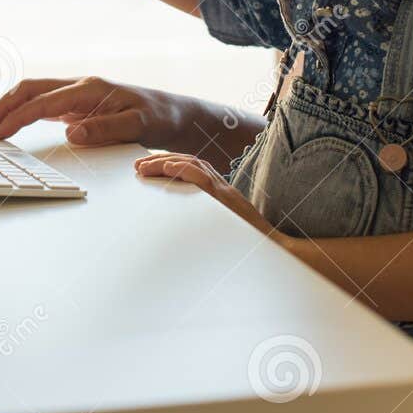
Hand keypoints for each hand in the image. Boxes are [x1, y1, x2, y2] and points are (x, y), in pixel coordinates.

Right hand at [0, 76, 190, 144]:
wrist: (175, 114)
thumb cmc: (159, 117)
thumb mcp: (137, 125)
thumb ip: (105, 128)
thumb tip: (72, 133)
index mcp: (89, 89)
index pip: (43, 102)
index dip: (16, 118)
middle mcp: (79, 87)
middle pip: (30, 90)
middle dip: (4, 107)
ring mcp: (77, 95)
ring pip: (33, 94)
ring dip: (10, 108)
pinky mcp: (78, 105)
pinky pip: (43, 104)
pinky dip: (24, 112)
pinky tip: (13, 124)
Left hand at [134, 151, 276, 236]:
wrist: (275, 250)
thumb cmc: (248, 244)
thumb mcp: (221, 229)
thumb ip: (203, 221)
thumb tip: (178, 230)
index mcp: (218, 193)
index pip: (190, 168)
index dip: (167, 164)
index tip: (145, 169)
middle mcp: (221, 188)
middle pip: (188, 162)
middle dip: (160, 161)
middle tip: (137, 165)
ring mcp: (225, 193)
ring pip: (193, 165)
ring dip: (165, 163)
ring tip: (144, 166)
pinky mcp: (228, 201)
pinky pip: (205, 180)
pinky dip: (186, 171)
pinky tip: (169, 168)